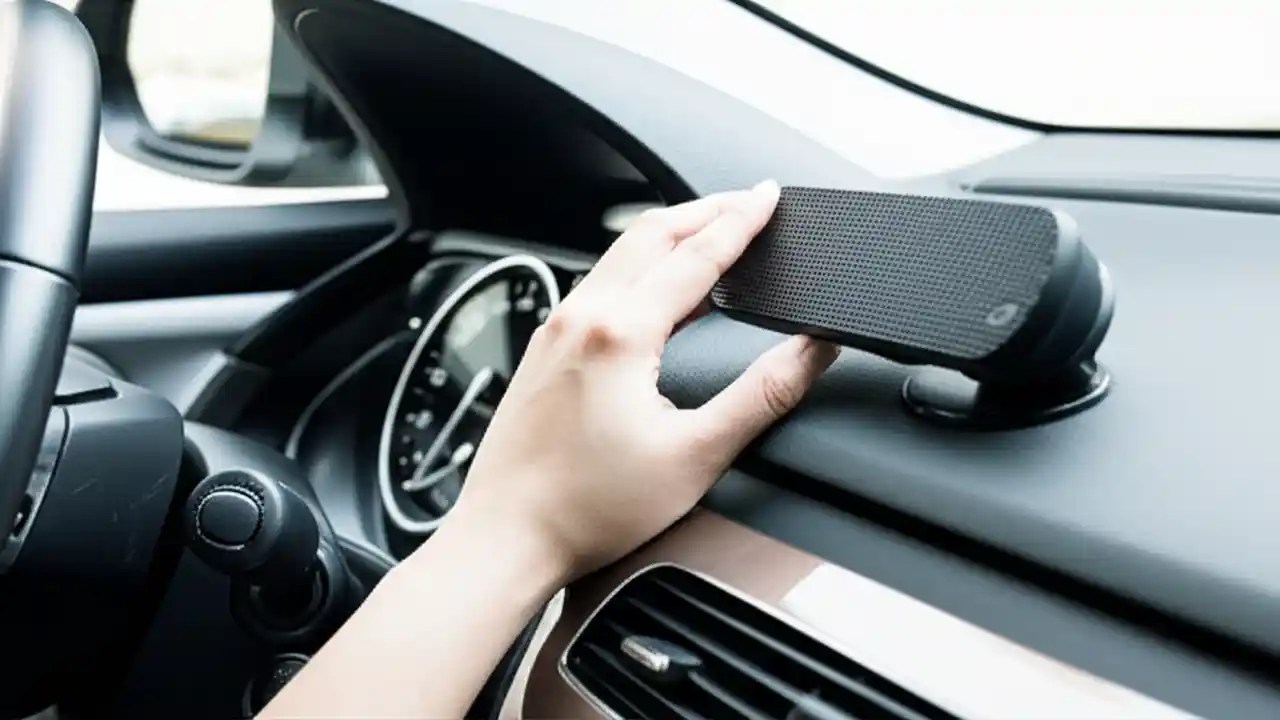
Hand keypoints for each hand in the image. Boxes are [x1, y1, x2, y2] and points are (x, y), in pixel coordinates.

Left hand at [442, 180, 838, 583]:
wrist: (506, 539)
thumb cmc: (587, 509)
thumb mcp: (696, 455)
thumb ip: (763, 395)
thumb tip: (813, 352)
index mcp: (619, 332)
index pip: (697, 255)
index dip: (743, 221)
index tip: (772, 196)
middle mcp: (580, 317)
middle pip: (652, 234)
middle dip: (707, 211)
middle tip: (751, 203)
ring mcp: (554, 330)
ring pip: (620, 254)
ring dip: (671, 234)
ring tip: (712, 232)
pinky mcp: (543, 350)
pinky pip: (597, 283)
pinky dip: (639, 266)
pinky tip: (656, 286)